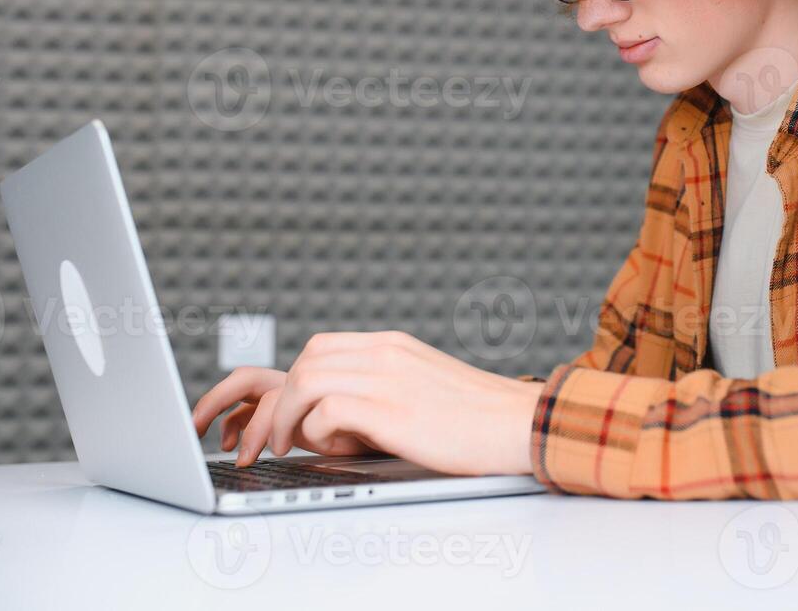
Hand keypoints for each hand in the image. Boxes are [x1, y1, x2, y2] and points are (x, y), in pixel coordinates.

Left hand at [199, 331, 545, 476]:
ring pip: (306, 380)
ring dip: (287, 418)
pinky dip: (316, 432)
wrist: (520, 424)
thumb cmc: (477, 417)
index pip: (320, 346)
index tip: (289, 415)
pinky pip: (328, 410)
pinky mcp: (393, 411)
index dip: (293, 381)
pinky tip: (330, 451)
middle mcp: (386, 354)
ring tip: (290, 446)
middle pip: (305, 360)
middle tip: (276, 438)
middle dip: (278, 401)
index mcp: (393, 346)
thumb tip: (345, 412)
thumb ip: (386, 385)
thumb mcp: (425, 383)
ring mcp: (389, 379)